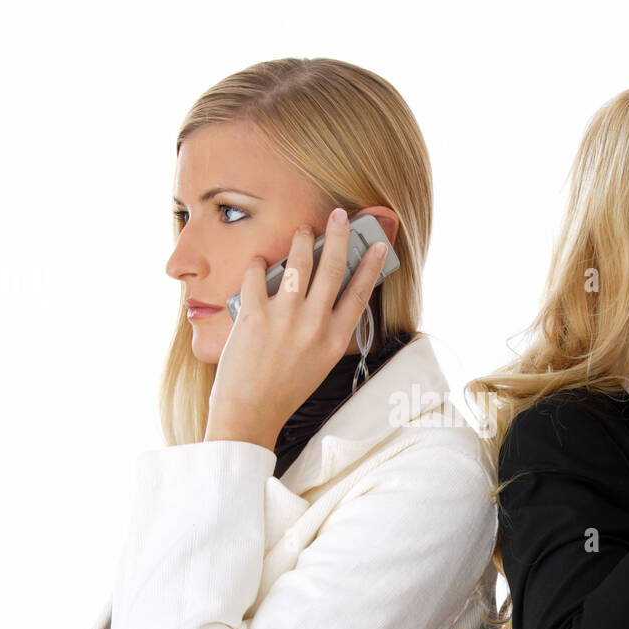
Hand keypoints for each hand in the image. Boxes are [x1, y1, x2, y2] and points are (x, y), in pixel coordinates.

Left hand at [204, 207, 388, 448]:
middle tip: (340, 214)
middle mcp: (315, 325)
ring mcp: (285, 318)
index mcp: (335, 339)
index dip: (372, 264)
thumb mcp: (319, 363)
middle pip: (334, 267)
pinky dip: (259, 263)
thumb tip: (325, 293)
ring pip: (300, 262)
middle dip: (339, 234)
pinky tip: (260, 262)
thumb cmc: (283, 391)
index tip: (378, 244)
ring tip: (303, 231)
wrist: (249, 413)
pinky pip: (258, 273)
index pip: (360, 291)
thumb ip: (326, 330)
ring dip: (302, 239)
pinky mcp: (254, 315)